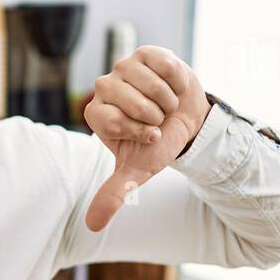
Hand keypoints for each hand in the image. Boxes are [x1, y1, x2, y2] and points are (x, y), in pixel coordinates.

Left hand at [82, 45, 211, 231]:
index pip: (111, 118)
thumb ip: (114, 194)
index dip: (138, 129)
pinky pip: (163, 64)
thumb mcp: (136, 172)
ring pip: (148, 83)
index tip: (148, 135)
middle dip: (154, 115)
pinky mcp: (146, 53)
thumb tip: (93, 226)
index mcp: (96, 113)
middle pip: (130, 100)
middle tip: (158, 119)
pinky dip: (175, 80)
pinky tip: (173, 87)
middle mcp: (104, 87)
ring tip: (166, 105)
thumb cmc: (157, 146)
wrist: (186, 122)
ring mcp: (124, 67)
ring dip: (167, 100)